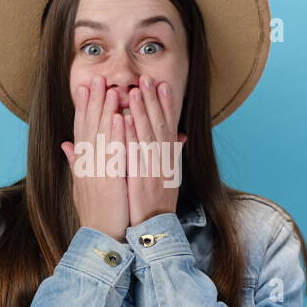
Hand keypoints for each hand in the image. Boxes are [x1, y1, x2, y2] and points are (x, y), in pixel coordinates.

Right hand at [60, 74, 129, 241]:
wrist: (101, 240)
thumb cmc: (96, 215)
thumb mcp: (82, 186)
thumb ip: (75, 163)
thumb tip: (66, 145)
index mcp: (82, 165)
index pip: (81, 130)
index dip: (83, 108)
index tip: (85, 88)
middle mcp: (86, 166)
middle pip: (88, 128)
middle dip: (92, 102)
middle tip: (96, 78)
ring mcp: (96, 173)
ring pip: (100, 136)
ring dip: (105, 111)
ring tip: (109, 89)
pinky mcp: (109, 183)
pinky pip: (113, 155)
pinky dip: (116, 136)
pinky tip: (120, 118)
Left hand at [124, 74, 186, 226]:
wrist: (155, 228)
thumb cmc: (161, 203)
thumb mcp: (172, 176)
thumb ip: (174, 153)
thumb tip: (181, 135)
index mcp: (169, 159)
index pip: (169, 126)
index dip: (167, 105)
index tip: (164, 85)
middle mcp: (163, 161)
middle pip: (159, 125)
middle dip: (153, 101)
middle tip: (148, 79)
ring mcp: (152, 169)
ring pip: (147, 136)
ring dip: (141, 112)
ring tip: (135, 91)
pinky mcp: (140, 179)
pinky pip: (135, 154)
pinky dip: (130, 136)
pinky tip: (125, 120)